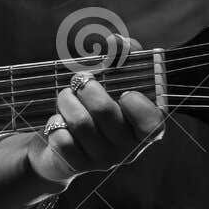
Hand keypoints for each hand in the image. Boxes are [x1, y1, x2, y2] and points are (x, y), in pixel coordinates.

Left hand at [27, 34, 165, 184]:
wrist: (59, 143)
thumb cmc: (92, 106)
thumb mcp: (109, 81)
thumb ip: (121, 58)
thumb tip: (117, 42)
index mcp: (143, 129)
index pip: (153, 124)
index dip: (139, 106)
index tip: (125, 92)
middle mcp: (127, 149)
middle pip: (105, 111)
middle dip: (86, 87)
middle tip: (79, 80)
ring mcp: (101, 160)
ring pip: (80, 122)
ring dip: (66, 101)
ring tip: (65, 96)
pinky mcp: (75, 166)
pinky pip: (61, 138)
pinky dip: (55, 122)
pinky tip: (58, 121)